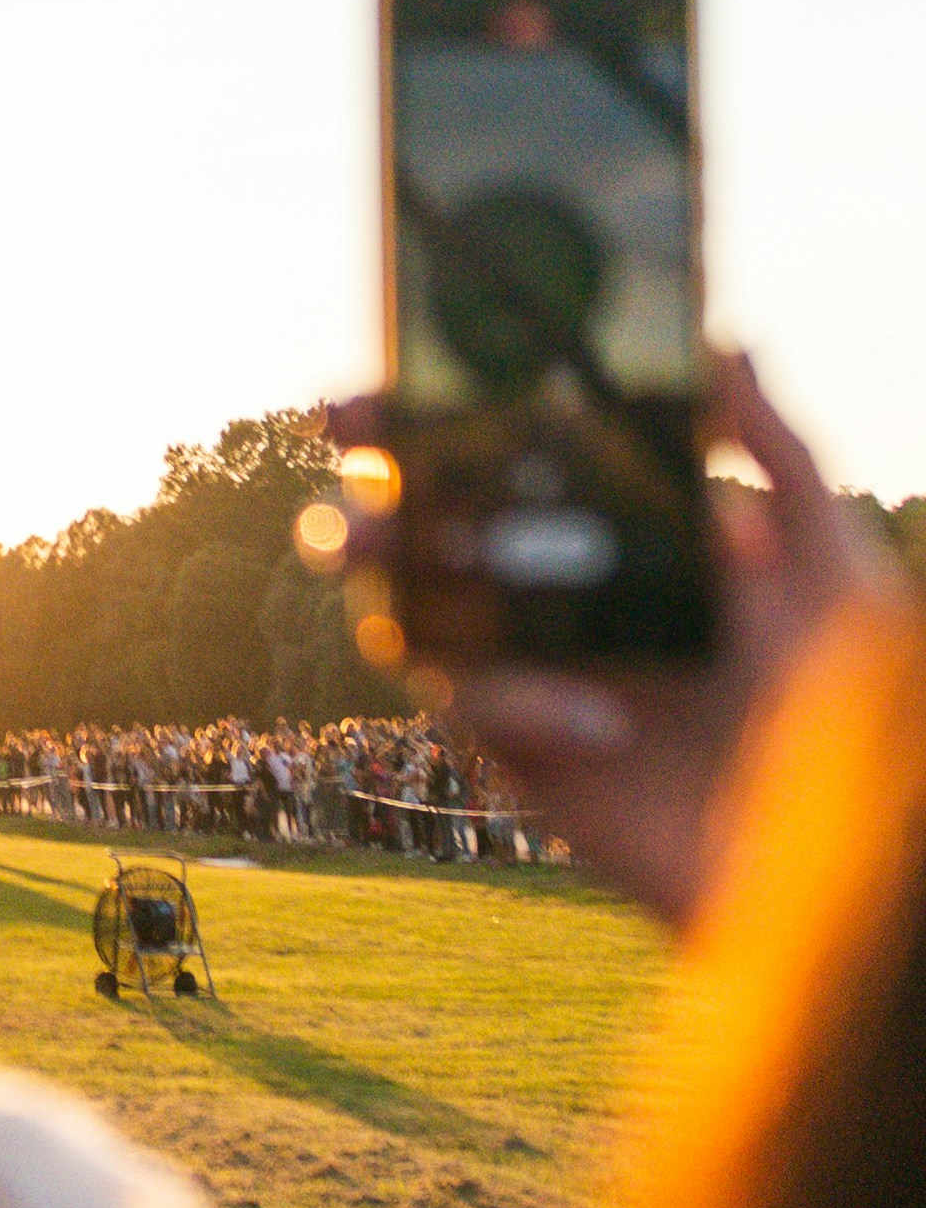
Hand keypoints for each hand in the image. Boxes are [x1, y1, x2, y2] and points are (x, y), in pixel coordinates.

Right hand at [326, 352, 902, 927]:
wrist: (846, 861)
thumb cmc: (858, 717)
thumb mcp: (837, 570)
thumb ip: (785, 457)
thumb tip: (725, 345)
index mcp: (622, 539)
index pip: (504, 461)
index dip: (426, 422)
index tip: (366, 394)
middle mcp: (565, 600)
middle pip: (431, 531)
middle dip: (369, 490)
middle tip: (349, 465)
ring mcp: (538, 674)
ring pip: (413, 612)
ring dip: (388, 577)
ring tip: (386, 554)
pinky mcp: (527, 754)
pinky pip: (471, 709)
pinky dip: (516, 703)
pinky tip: (601, 723)